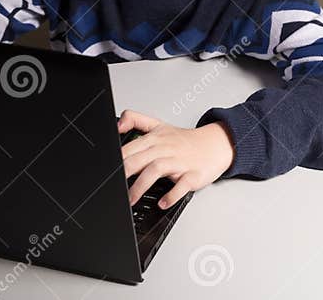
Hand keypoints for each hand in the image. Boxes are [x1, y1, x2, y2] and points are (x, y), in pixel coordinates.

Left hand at [118, 109, 234, 208]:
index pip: (131, 147)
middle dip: (124, 173)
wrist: (214, 145)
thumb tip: (117, 125)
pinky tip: (163, 202)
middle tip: (114, 186)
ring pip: (156, 170)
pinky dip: (171, 195)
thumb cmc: (183, 140)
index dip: (117, 159)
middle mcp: (166, 148)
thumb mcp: (158, 124)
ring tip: (131, 199)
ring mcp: (180, 161)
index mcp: (155, 138)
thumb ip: (136, 119)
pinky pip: (181, 186)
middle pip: (140, 158)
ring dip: (141, 186)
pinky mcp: (193, 175)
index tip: (108, 170)